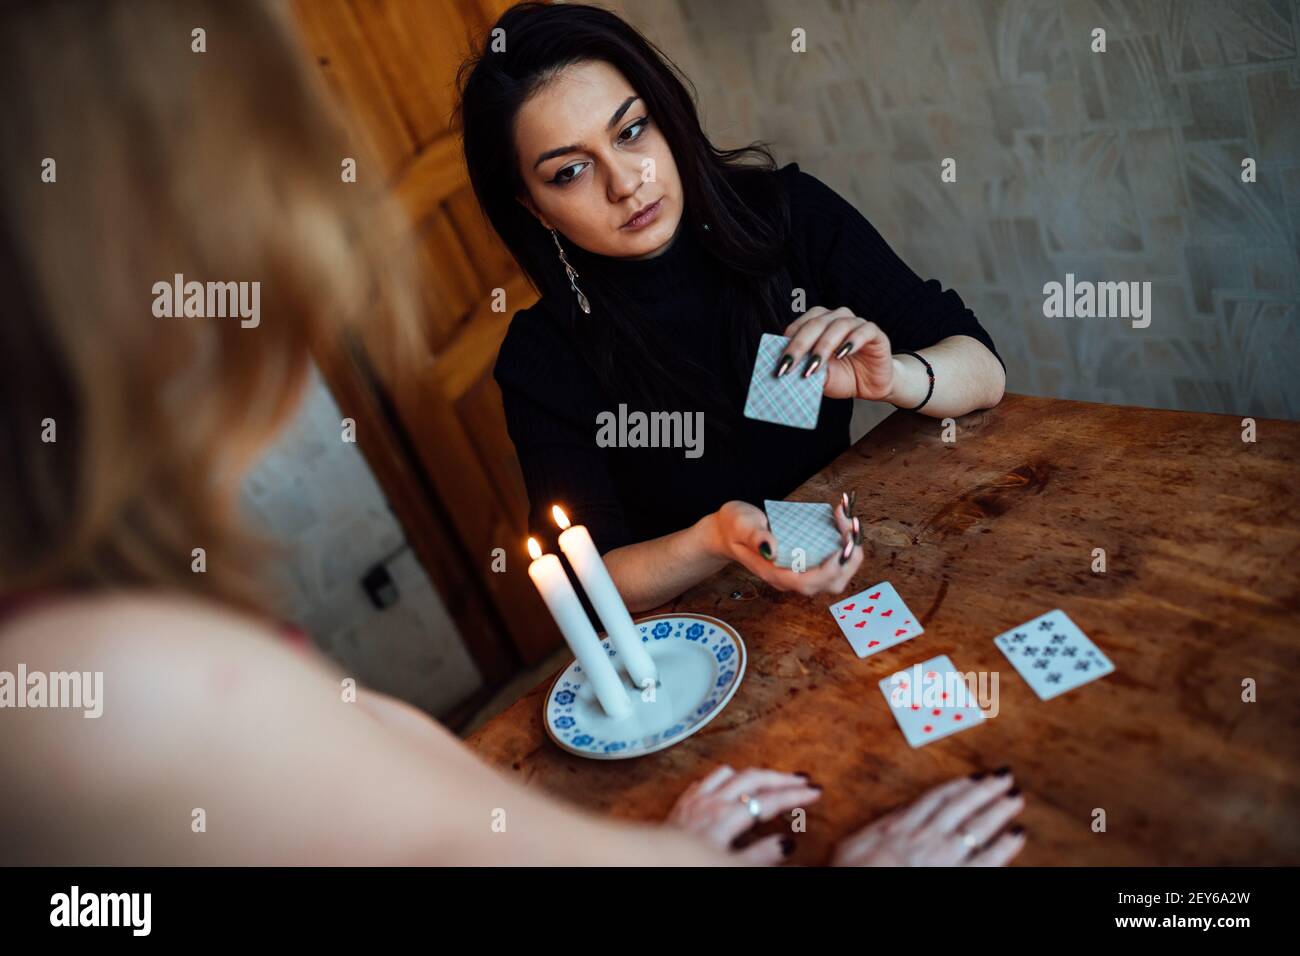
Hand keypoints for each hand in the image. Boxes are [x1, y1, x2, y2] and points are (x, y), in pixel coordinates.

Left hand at [666, 765, 820, 863]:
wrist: (650, 864)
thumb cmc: (689, 864)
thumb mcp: (731, 866)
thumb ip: (760, 854)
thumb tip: (786, 843)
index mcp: (727, 816)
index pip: (770, 799)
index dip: (795, 795)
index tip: (814, 792)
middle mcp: (711, 801)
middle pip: (753, 778)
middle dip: (781, 777)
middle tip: (802, 780)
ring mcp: (695, 799)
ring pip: (729, 773)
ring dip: (752, 773)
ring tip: (768, 778)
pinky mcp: (683, 803)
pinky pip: (706, 779)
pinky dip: (724, 778)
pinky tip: (728, 783)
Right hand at [708, 494, 862, 596]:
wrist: (727, 532)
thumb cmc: (734, 528)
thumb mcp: (740, 525)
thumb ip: (755, 536)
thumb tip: (771, 549)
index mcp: (774, 573)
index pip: (807, 582)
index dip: (830, 569)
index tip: (840, 546)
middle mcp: (790, 578)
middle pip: (829, 584)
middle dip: (848, 560)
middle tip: (851, 530)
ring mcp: (799, 572)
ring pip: (835, 576)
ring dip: (850, 553)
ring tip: (849, 523)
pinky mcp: (806, 563)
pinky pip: (832, 563)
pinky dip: (844, 546)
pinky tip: (841, 523)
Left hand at [779, 306, 894, 400]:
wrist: (870, 386)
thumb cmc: (842, 377)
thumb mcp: (820, 378)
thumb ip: (806, 371)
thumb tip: (787, 373)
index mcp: (817, 324)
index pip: (799, 327)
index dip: (787, 345)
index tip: (779, 365)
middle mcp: (835, 318)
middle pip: (815, 324)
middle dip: (800, 346)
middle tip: (789, 366)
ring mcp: (856, 323)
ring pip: (838, 325)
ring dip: (824, 346)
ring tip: (814, 366)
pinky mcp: (874, 333)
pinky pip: (864, 331)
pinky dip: (852, 340)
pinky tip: (843, 354)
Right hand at [832, 770, 1026, 865]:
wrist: (854, 893)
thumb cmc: (851, 873)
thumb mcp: (853, 842)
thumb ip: (880, 824)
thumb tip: (901, 809)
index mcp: (901, 826)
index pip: (937, 797)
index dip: (960, 785)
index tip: (977, 776)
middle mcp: (925, 837)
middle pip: (962, 806)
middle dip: (986, 789)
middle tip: (1006, 775)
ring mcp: (942, 857)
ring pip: (977, 827)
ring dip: (998, 809)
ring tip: (1016, 796)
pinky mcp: (954, 876)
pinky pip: (986, 860)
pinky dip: (1004, 845)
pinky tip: (1018, 834)